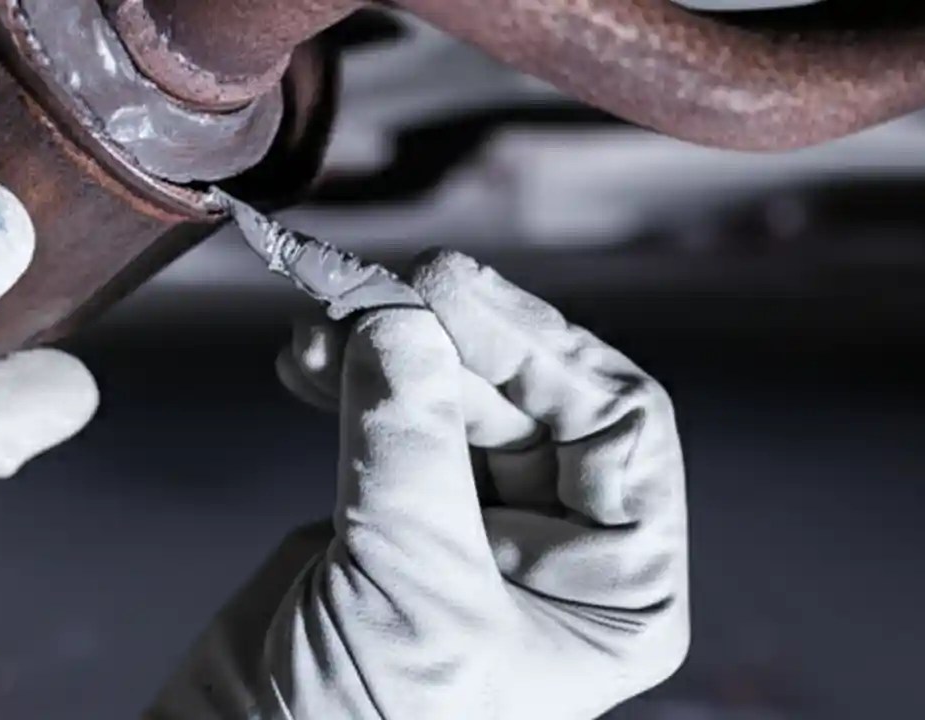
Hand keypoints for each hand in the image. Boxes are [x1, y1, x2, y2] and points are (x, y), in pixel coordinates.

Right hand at [149, 251, 687, 718]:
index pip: (617, 422)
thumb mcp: (415, 587)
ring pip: (448, 395)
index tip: (447, 289)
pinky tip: (306, 360)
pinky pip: (384, 417)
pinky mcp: (394, 513)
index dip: (538, 345)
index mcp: (616, 586)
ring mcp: (473, 527)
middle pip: (523, 395)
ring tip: (321, 325)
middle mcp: (558, 549)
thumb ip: (410, 442)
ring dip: (384, 350)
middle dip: (445, 339)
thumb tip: (400, 318)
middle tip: (375, 289)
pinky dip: (345, 378)